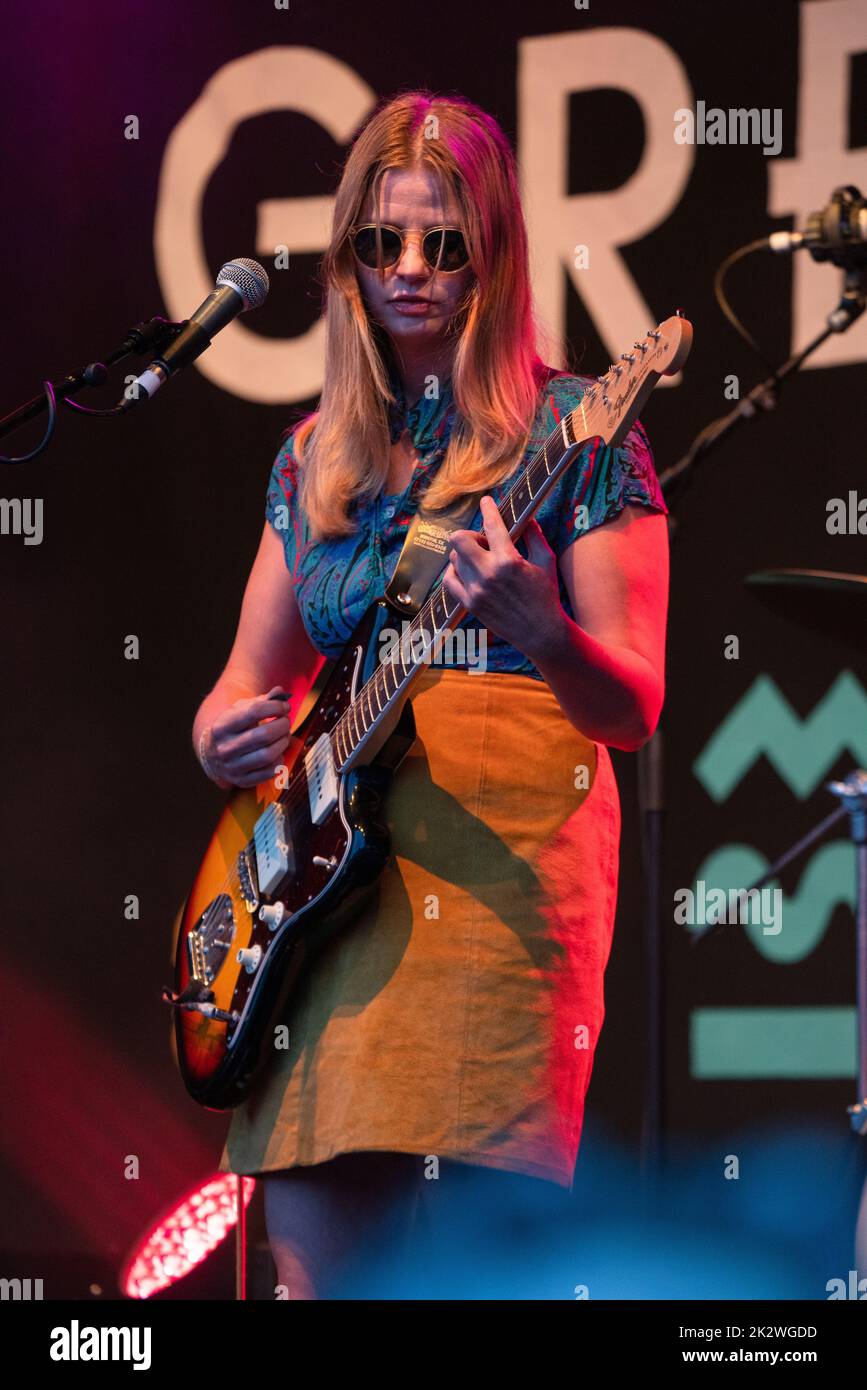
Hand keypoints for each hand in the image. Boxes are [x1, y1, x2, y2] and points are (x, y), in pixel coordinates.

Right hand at [203, 686, 295, 788]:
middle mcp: (224, 748)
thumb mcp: (241, 710)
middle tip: (286, 721)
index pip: (253, 712)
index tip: (284, 706)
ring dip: (283, 742)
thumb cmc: (234, 728)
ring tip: (284, 736)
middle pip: (264, 735)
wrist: (213, 755)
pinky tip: (277, 752)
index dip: (275, 707)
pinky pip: (269, 772)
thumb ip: (262, 700)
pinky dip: (279, 760)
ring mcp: (232, 767)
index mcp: (221, 727)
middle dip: (282, 725)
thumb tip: (280, 692)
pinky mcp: (242, 781)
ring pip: (268, 755)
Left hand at [442, 496, 564, 661]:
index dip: (488, 509)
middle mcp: (488, 574)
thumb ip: (535, 536)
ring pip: (454, 559)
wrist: (540, 632)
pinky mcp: (469, 604)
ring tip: (480, 559)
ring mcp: (476, 590)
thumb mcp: (546, 562)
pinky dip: (454, 572)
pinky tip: (467, 572)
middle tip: (482, 542)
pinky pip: (449, 580)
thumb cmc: (546, 596)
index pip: (492, 526)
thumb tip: (527, 518)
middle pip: (459, 540)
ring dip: (465, 554)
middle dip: (469, 534)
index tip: (486, 501)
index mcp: (509, 561)